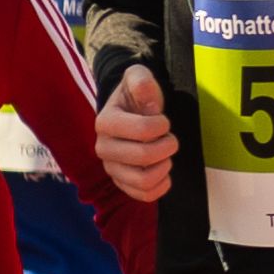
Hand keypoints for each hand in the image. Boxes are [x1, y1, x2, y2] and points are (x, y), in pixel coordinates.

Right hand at [93, 65, 176, 203]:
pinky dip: (160, 186)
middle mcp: (103, 148)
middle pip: (143, 157)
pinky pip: (144, 196)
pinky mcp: (122, 183)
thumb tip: (146, 95)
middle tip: (170, 138)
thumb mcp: (138, 78)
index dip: (162, 125)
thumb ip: (141, 80)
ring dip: (164, 167)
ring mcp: (111, 168)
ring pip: (143, 181)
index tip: (163, 120)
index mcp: (105, 122)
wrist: (133, 112)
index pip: (142, 131)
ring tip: (166, 155)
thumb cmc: (138, 95)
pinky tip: (164, 172)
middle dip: (167, 146)